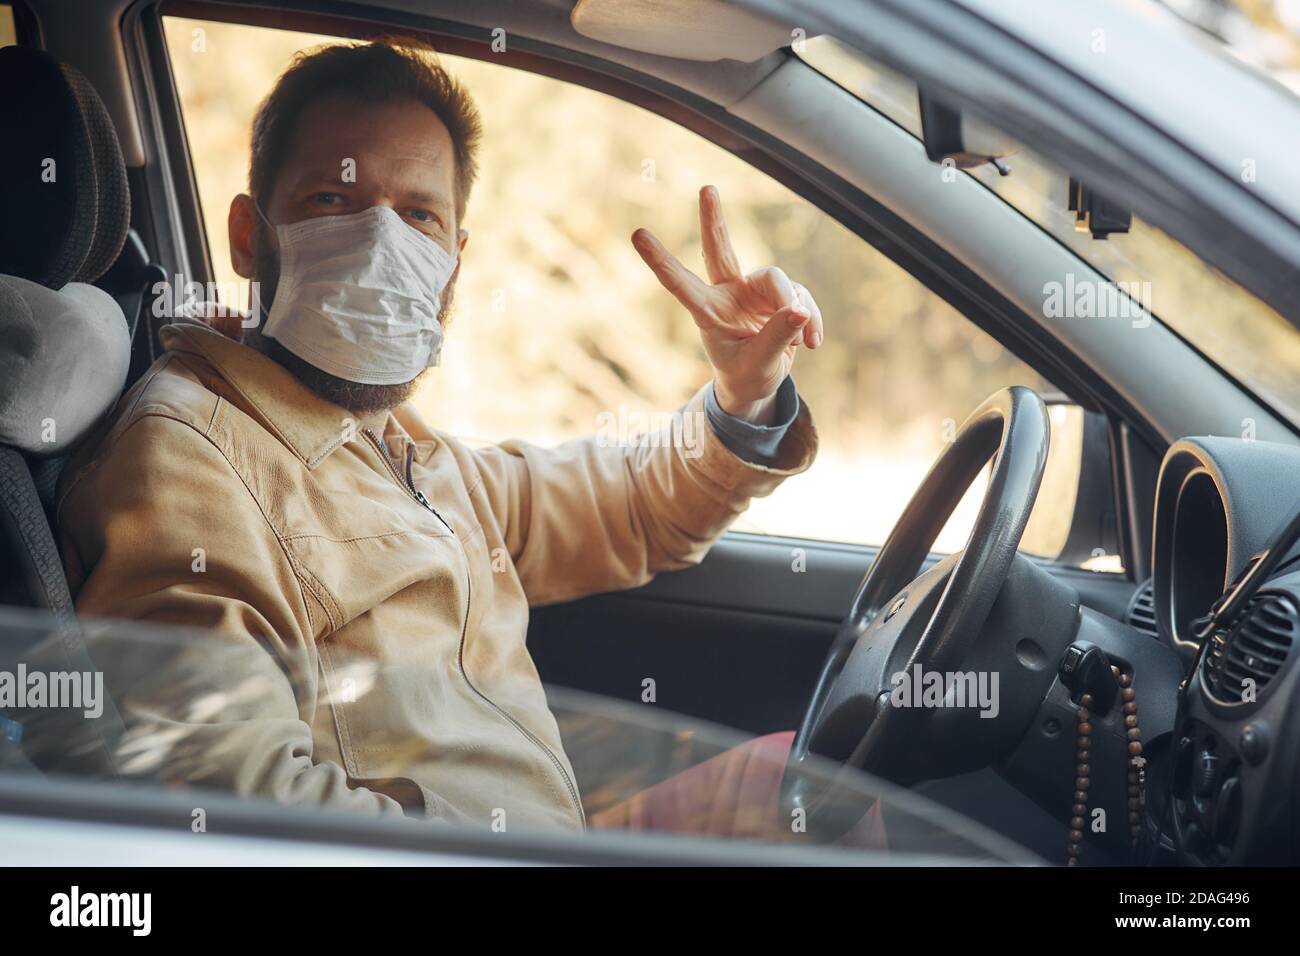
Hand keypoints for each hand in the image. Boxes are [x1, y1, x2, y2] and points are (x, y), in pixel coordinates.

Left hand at [632, 185, 823, 423]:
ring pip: (778, 280)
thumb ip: (776, 338)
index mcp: (708, 312)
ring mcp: (753, 291)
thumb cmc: (747, 375)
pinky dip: (811, 320)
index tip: (637, 235)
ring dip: (795, 309)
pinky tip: (812, 342)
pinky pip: (802, 298)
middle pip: (719, 250)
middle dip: (713, 220)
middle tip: (706, 189)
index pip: (681, 285)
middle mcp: (728, 294)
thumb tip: (799, 310)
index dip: (660, 261)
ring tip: (802, 342)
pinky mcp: (780, 294)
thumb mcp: (758, 365)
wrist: (760, 382)